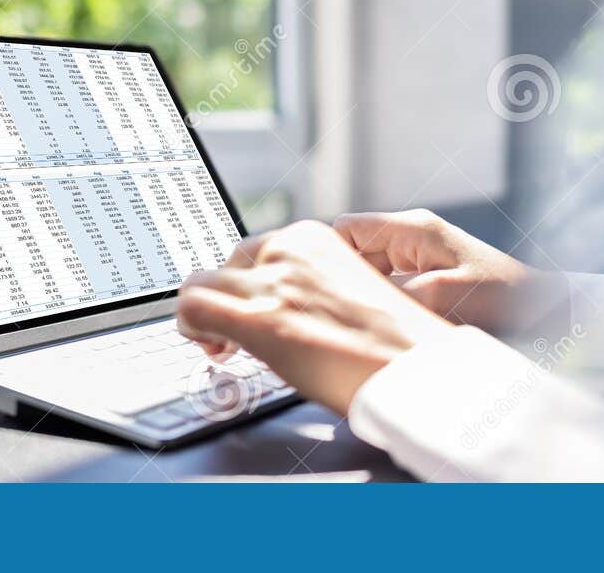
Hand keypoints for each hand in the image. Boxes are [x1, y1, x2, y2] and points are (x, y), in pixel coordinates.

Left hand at [176, 220, 454, 415]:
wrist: (414, 366)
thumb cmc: (392, 343)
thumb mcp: (348, 291)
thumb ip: (309, 286)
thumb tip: (279, 304)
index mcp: (312, 238)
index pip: (253, 252)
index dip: (245, 285)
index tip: (252, 309)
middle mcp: (287, 250)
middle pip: (225, 266)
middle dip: (227, 298)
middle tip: (236, 334)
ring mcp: (270, 282)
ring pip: (198, 285)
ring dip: (205, 316)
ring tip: (226, 345)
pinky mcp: (257, 318)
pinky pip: (191, 308)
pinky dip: (189, 329)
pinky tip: (213, 349)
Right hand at [332, 209, 553, 332]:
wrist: (546, 310)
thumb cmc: (503, 300)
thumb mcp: (443, 298)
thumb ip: (394, 294)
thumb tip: (351, 302)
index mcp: (413, 229)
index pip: (346, 230)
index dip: (326, 258)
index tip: (321, 293)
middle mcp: (413, 236)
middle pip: (353, 251)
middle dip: (342, 281)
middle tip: (336, 316)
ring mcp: (421, 255)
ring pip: (369, 270)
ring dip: (363, 296)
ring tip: (359, 325)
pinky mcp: (429, 275)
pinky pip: (390, 284)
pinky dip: (382, 304)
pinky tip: (384, 327)